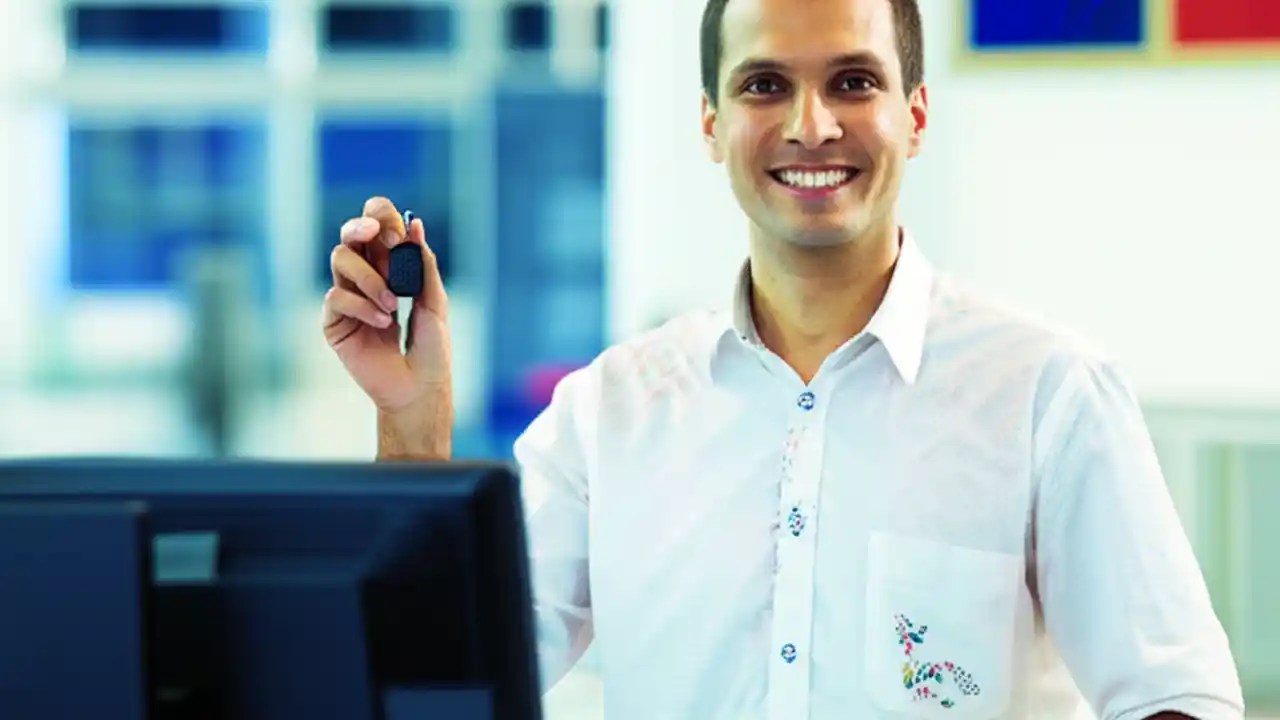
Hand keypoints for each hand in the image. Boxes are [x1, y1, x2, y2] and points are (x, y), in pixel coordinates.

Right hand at [323, 196, 451, 414]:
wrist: (420, 387)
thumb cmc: (431, 347)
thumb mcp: (435, 301)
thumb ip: (424, 264)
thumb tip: (415, 224)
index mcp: (391, 266)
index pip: (376, 226)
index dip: (380, 218)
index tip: (395, 232)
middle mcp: (365, 276)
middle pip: (349, 234)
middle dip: (360, 228)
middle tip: (378, 236)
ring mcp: (347, 297)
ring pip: (339, 259)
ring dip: (369, 277)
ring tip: (393, 304)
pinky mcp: (334, 322)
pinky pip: (336, 297)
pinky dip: (362, 306)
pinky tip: (383, 325)